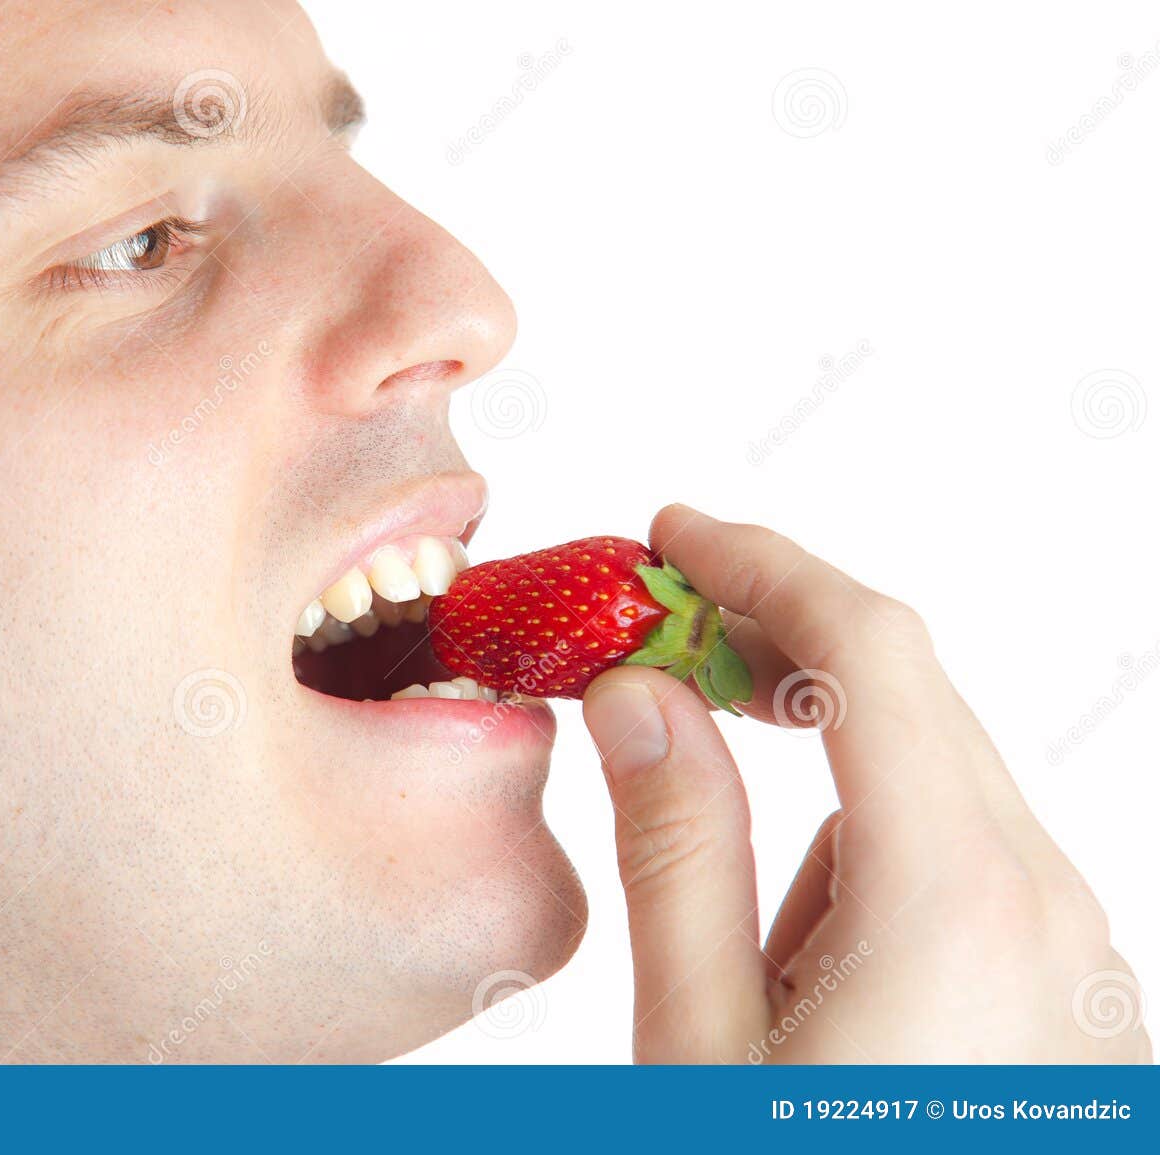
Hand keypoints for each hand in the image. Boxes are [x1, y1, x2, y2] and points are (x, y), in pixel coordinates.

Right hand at [581, 504, 1151, 1062]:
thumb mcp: (703, 1034)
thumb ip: (676, 849)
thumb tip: (640, 696)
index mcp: (953, 901)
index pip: (867, 653)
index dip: (763, 568)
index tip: (678, 539)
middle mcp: (1048, 908)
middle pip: (908, 706)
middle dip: (784, 671)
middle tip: (668, 671)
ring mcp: (1083, 954)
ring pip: (937, 798)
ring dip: (835, 819)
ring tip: (762, 968)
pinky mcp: (1087, 996)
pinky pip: (978, 874)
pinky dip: (892, 881)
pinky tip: (839, 991)